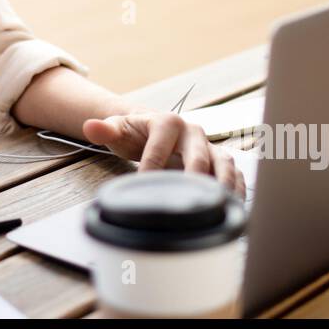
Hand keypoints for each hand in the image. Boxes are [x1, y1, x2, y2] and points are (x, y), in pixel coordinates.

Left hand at [82, 110, 245, 198]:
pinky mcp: (219, 159)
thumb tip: (90, 127)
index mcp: (167, 122)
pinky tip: (235, 206)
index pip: (159, 148)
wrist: (152, 129)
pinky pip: (234, 172)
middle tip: (189, 202)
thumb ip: (104, 130)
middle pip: (198, 156)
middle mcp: (192, 131)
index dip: (151, 168)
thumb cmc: (134, 132)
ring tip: (222, 205)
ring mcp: (209, 145)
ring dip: (225, 184)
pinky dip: (237, 188)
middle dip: (194, 179)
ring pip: (223, 163)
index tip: (144, 188)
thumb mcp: (117, 129)